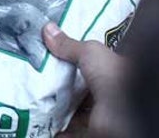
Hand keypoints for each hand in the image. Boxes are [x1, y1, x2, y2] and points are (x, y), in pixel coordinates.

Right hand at [43, 23, 128, 137]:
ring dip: (57, 106)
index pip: (92, 65)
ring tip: (35, 97)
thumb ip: (69, 44)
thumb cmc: (115, 77)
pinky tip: (41, 121)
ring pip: (75, 109)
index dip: (76, 60)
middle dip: (63, 83)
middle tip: (39, 76)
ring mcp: (100, 112)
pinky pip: (70, 130)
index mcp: (113, 72)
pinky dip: (57, 128)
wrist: (123, 111)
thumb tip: (48, 30)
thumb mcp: (90, 51)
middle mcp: (108, 93)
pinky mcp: (91, 130)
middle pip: (81, 88)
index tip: (54, 55)